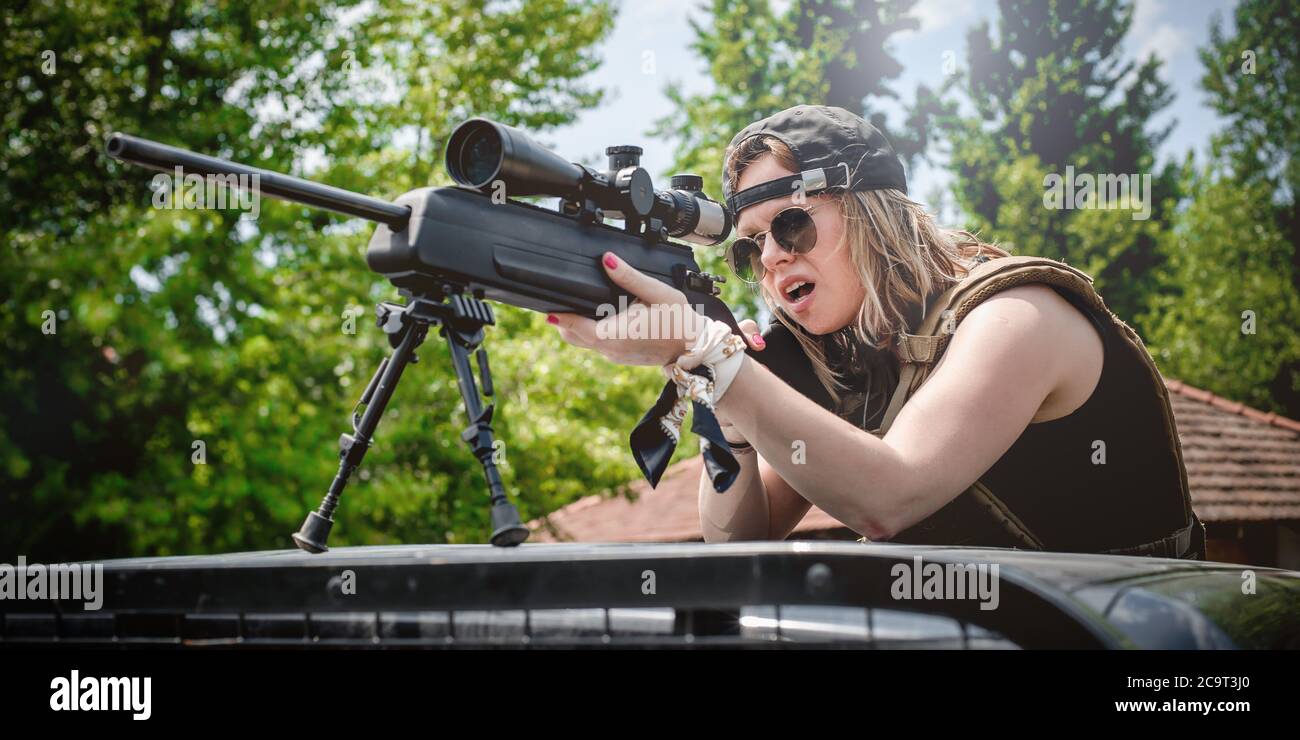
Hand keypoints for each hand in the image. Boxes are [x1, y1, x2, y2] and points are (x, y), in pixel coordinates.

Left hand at [549, 252, 765, 365]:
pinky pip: (596, 344)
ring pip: (582, 341)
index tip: (547, 303)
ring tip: (578, 302)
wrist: (693, 347)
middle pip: (572, 335)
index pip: (574, 327)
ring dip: (576, 325)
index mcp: (614, 334)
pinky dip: (590, 331)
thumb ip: (630, 277)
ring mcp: (613, 355)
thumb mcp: (657, 292)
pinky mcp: (618, 356)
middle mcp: (610, 349)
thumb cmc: (678, 320)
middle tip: (558, 297)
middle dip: (564, 319)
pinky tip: (599, 314)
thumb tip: (608, 259)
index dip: (559, 315)